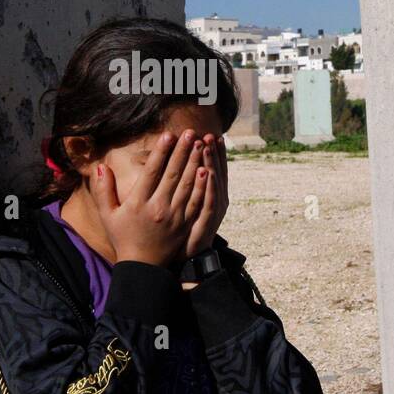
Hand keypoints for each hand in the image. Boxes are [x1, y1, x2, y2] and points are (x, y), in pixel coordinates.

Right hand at [90, 130, 203, 265]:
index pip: (151, 173)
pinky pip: (196, 201)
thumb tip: (102, 167)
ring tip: (200, 145)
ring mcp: (174, 217)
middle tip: (189, 133)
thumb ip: (103, 190)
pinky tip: (207, 170)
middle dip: (182, 152)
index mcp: (138, 203)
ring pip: (187, 185)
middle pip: (172, 175)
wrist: (142, 267)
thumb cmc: (123, 237)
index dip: (161, 153)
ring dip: (194, 163)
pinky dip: (202, 186)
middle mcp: (157, 208)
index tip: (167, 135)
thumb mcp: (107, 215)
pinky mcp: (185, 224)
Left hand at [183, 134, 227, 258]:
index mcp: (209, 196)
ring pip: (214, 184)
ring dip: (212, 164)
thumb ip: (185, 184)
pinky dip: (210, 187)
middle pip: (216, 172)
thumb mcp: (187, 205)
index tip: (210, 135)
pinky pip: (209, 202)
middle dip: (213, 153)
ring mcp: (212, 212)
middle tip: (209, 135)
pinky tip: (208, 172)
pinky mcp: (206, 223)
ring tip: (207, 146)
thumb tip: (177, 163)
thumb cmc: (183, 230)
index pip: (213, 169)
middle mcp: (215, 201)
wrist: (187, 258)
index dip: (213, 153)